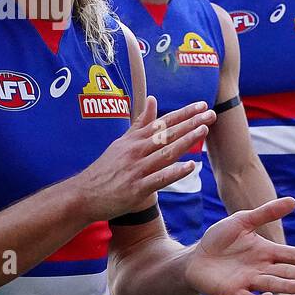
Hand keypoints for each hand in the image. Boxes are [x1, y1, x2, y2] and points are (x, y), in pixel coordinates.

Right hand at [75, 96, 215, 221]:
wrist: (83, 195)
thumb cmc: (106, 169)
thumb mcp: (121, 142)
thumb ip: (140, 122)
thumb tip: (152, 99)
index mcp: (134, 139)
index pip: (163, 122)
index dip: (184, 113)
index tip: (202, 105)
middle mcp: (136, 151)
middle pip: (167, 134)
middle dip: (190, 122)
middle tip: (210, 113)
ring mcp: (136, 169)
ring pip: (165, 152)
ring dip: (186, 141)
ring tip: (204, 130)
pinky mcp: (137, 188)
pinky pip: (160, 178)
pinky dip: (175, 172)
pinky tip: (191, 166)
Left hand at [187, 198, 294, 294]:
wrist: (195, 257)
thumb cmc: (219, 239)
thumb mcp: (242, 221)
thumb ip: (266, 213)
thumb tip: (293, 201)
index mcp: (266, 251)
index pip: (292, 255)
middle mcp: (262, 268)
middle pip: (287, 271)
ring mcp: (249, 281)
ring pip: (273, 284)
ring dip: (288, 286)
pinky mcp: (234, 293)